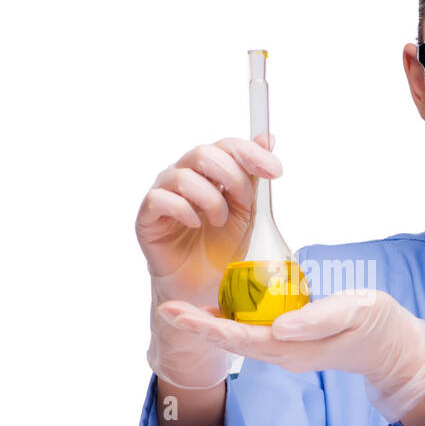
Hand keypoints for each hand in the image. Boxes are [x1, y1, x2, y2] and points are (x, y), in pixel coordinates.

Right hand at [137, 134, 281, 388]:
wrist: (204, 288)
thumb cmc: (223, 248)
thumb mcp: (248, 212)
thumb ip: (254, 176)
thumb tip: (269, 137)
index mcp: (210, 170)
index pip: (228, 145)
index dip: (252, 153)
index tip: (276, 172)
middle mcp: (185, 174)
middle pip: (204, 153)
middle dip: (231, 178)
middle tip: (243, 205)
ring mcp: (164, 193)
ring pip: (184, 176)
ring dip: (210, 200)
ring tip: (218, 222)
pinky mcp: (148, 216)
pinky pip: (161, 198)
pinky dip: (184, 210)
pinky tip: (195, 225)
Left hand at [156, 289, 424, 423]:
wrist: (395, 347)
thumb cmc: (378, 325)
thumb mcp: (356, 313)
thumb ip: (318, 320)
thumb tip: (277, 328)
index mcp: (294, 348)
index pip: (241, 339)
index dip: (207, 327)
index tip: (178, 312)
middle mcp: (283, 353)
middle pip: (232, 341)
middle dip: (198, 326)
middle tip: (167, 308)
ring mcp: (287, 349)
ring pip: (240, 338)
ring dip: (210, 325)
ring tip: (182, 309)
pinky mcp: (292, 340)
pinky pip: (254, 333)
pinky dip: (232, 321)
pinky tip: (218, 308)